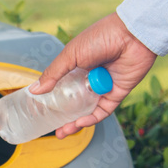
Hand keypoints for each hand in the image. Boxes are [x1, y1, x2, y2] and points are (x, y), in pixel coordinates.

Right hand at [32, 13, 156, 137]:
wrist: (132, 35)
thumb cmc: (101, 37)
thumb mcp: (71, 54)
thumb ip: (53, 74)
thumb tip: (35, 91)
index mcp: (77, 67)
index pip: (63, 88)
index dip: (54, 102)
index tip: (43, 113)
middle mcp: (89, 78)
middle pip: (75, 103)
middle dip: (64, 119)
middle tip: (55, 131)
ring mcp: (103, 87)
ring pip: (88, 110)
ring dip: (76, 122)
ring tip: (64, 132)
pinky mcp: (117, 94)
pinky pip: (103, 110)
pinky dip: (92, 118)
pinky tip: (81, 122)